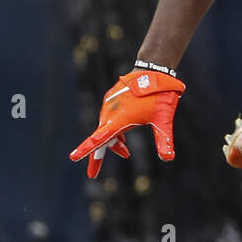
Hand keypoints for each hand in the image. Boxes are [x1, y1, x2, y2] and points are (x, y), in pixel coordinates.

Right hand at [69, 66, 184, 178]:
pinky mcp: (112, 100)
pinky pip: (108, 119)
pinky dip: (114, 131)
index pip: (100, 138)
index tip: (73, 158)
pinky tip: (123, 138)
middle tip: (96, 172)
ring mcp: (109, 105)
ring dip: (113, 142)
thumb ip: (164, 139)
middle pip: (102, 137)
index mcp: (119, 119)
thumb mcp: (164, 119)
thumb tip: (168, 158)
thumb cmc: (159, 94)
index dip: (86, 150)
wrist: (154, 70)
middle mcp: (110, 112)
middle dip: (101, 154)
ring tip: (126, 152)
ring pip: (106, 128)